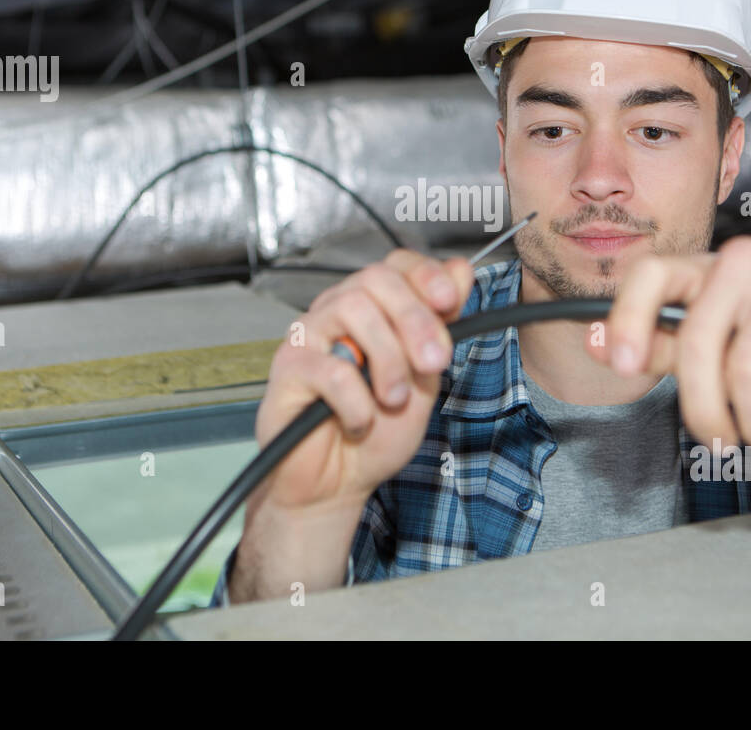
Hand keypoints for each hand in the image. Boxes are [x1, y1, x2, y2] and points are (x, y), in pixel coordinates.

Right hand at [252, 249, 473, 514]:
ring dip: (388, 359)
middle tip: (434, 363)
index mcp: (372, 309)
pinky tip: (359, 422)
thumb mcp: (425, 378)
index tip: (450, 302)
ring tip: (394, 400)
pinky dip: (356, 401)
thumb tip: (462, 271)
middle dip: (414, 319)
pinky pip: (328, 368)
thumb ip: (442, 327)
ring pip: (351, 309)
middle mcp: (336, 312)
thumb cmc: (377, 431)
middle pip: (374, 279)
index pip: (395, 265)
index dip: (425, 274)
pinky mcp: (287, 369)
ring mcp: (308, 336)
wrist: (339, 485)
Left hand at [587, 235, 750, 449]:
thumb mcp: (723, 351)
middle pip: (697, 339)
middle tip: (720, 446)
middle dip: (703, 408)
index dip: (627, 317)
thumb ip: (663, 346)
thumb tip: (593, 341)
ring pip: (748, 366)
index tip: (618, 365)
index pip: (651, 274)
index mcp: (708, 270)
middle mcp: (743, 261)